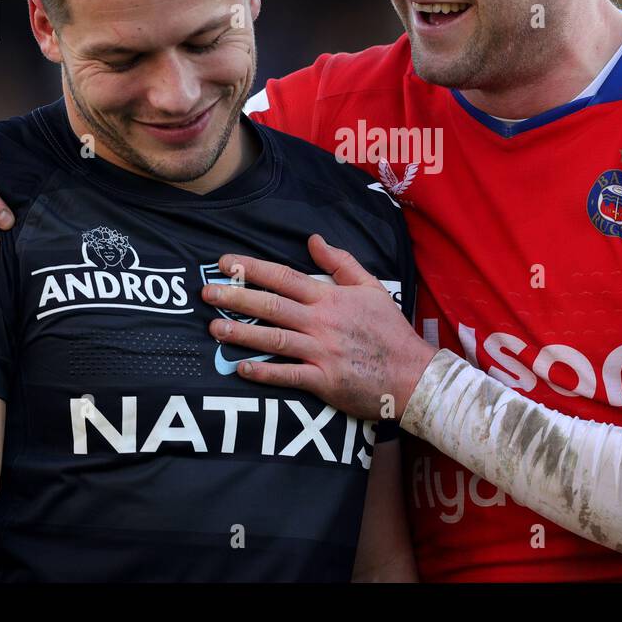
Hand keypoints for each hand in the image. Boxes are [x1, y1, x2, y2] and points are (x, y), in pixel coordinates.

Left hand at [202, 234, 436, 419]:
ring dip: (241, 333)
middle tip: (206, 293)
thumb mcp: (371, 287)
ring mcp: (322, 352)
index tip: (225, 262)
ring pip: (274, 339)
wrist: (414, 375)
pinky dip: (264, 372)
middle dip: (235, 297)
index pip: (284, 277)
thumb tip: (313, 239)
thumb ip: (340, 262)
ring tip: (213, 328)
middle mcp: (322, 322)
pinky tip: (240, 368)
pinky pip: (288, 375)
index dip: (252, 268)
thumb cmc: (390, 331)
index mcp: (331, 298)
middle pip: (271, 306)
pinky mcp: (325, 381)